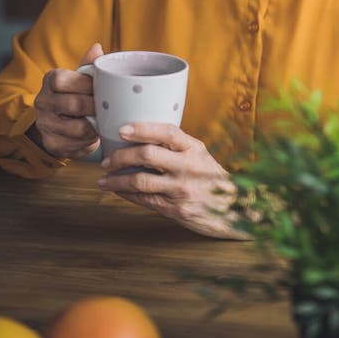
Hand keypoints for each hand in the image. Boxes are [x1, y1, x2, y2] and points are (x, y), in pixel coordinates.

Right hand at [29, 43, 103, 159]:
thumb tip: (97, 48)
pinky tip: (94, 135)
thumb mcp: (81, 78)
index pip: (64, 81)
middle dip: (96, 107)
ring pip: (77, 128)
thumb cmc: (76, 94)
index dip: (86, 86)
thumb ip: (89, 65)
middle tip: (109, 108)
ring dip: (95, 126)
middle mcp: (42, 102)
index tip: (102, 89)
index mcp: (50, 80)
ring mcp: (45, 124)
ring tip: (104, 122)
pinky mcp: (51, 144)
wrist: (59, 122)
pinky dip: (89, 142)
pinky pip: (76, 145)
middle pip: (74, 105)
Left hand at [97, 123, 241, 238]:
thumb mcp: (199, 155)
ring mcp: (182, 189)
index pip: (167, 131)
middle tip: (107, 159)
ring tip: (105, 179)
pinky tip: (118, 191)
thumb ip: (176, 147)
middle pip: (148, 155)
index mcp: (194, 148)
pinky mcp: (176, 209)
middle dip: (121, 156)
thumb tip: (140, 137)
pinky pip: (145, 200)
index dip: (142, 129)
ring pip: (141, 181)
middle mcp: (188, 166)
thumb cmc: (210, 178)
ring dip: (117, 180)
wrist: (234, 209)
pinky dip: (127, 195)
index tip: (122, 129)